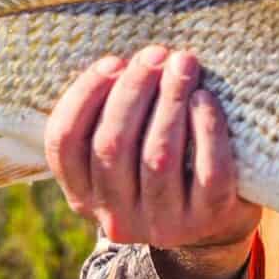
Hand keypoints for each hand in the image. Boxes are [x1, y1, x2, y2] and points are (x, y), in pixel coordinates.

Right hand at [44, 45, 260, 278]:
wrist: (215, 223)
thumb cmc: (164, 166)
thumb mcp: (125, 154)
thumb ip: (111, 118)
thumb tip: (126, 61)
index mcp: (83, 195)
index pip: (63, 143)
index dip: (84, 96)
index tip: (113, 61)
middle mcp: (116, 217)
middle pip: (111, 146)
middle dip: (133, 90)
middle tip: (156, 55)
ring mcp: (163, 224)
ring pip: (157, 157)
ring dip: (169, 101)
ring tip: (183, 64)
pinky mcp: (208, 218)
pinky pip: (209, 171)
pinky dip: (207, 129)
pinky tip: (205, 99)